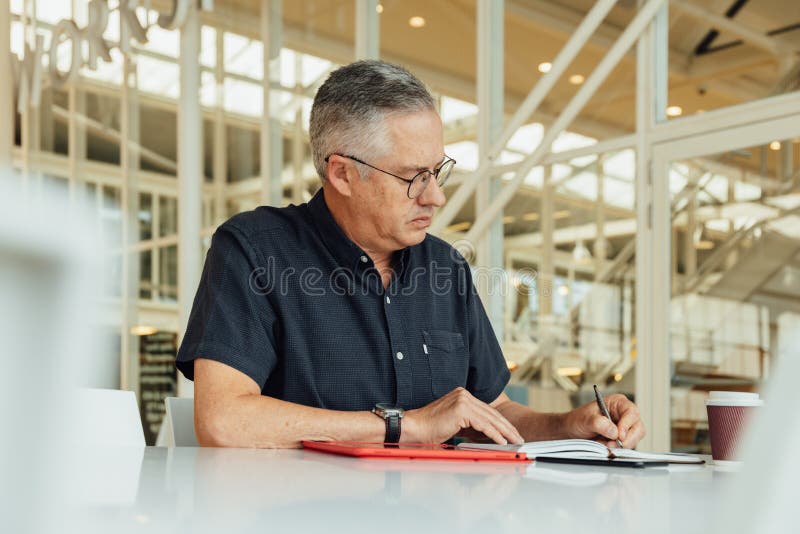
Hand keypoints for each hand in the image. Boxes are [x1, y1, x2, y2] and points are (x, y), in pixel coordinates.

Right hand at [403, 387, 523, 444]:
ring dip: (504, 431)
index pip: (487, 410)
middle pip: (491, 412)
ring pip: (490, 418)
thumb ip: (471, 425)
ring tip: (514, 440)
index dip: (500, 422)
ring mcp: (463, 400)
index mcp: (462, 395)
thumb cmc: (430, 430)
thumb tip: (488, 435)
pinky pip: (483, 424)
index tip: (510, 432)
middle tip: (518, 437)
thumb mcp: (456, 425)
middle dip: (506, 427)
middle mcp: (464, 394)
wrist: (414, 429)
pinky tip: (502, 441)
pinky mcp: (461, 409)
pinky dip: (494, 434)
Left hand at [563, 394, 644, 448]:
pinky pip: (627, 446)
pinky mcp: (623, 439)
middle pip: (638, 428)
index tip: (619, 435)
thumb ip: (599, 423)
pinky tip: (605, 446)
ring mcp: (626, 427)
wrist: (572, 431)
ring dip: (620, 445)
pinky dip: (617, 449)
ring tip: (604, 444)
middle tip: (611, 445)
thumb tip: (614, 432)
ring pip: (634, 439)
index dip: (627, 424)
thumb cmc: (578, 420)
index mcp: (617, 403)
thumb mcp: (585, 420)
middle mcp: (624, 414)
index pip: (631, 412)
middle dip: (626, 439)